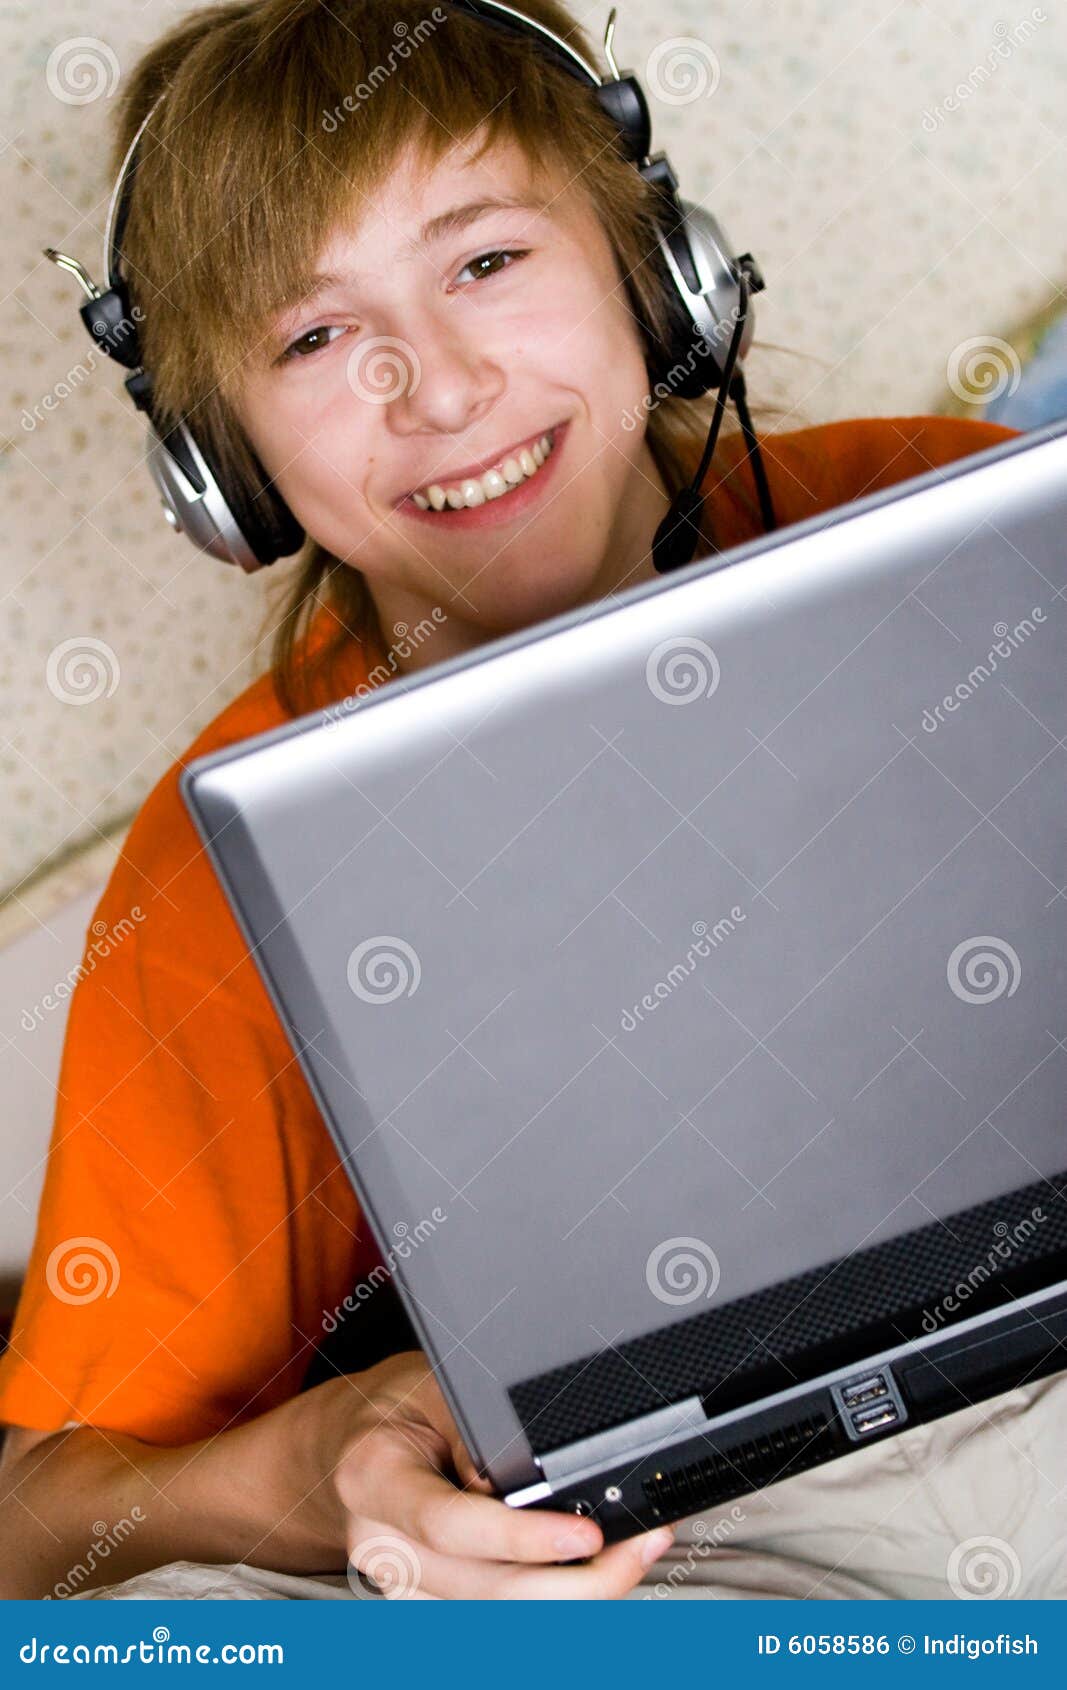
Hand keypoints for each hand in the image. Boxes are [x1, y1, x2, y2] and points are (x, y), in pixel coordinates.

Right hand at [316, 1350, 673, 1597]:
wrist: (348, 1443)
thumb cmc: (394, 1406)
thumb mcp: (431, 1383)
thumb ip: (472, 1428)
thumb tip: (525, 1480)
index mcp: (373, 1479)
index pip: (451, 1526)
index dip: (522, 1538)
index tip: (586, 1534)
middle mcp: (382, 1544)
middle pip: (486, 1592)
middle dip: (578, 1584)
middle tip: (640, 1547)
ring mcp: (404, 1584)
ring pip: (499, 1615)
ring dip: (577, 1596)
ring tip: (635, 1553)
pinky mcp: (431, 1602)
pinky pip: (498, 1614)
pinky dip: (553, 1599)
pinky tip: (596, 1572)